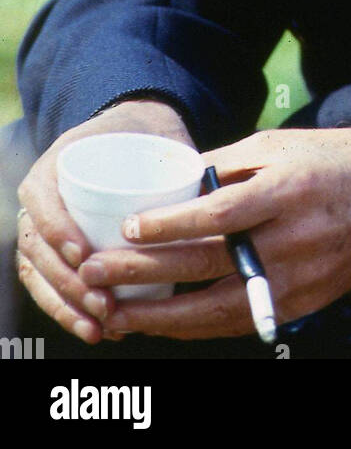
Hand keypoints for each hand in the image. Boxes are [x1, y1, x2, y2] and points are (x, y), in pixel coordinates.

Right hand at [16, 99, 193, 343]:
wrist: (137, 128)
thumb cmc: (149, 135)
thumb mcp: (156, 135)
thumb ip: (175, 158)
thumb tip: (206, 194)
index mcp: (60, 160)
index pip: (41, 198)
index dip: (56, 228)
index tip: (82, 254)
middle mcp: (43, 194)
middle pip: (37, 246)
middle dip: (67, 283)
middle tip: (102, 303)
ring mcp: (44, 223)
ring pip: (38, 272)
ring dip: (66, 305)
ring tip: (99, 326)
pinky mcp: (54, 248)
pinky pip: (47, 284)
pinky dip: (67, 310)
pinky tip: (95, 329)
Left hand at [83, 126, 350, 340]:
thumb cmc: (335, 159)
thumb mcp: (280, 144)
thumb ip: (225, 164)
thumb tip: (169, 181)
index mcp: (285, 189)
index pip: (218, 214)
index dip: (169, 225)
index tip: (126, 227)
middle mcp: (292, 239)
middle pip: (207, 264)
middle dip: (144, 274)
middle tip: (95, 273)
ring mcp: (300, 277)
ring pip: (220, 308)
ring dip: (163, 317)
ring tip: (116, 314)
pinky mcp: (305, 302)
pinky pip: (243, 320)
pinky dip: (201, 327)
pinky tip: (168, 325)